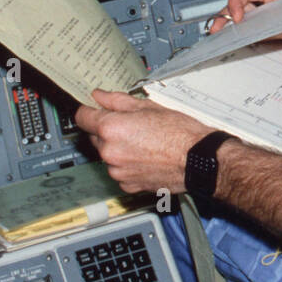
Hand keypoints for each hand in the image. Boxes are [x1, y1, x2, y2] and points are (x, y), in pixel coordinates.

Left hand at [74, 90, 211, 194]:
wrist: (199, 160)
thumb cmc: (181, 133)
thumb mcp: (150, 107)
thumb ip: (118, 101)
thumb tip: (100, 96)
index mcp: (111, 128)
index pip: (82, 117)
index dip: (89, 110)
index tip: (95, 109)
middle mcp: (109, 152)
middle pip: (95, 137)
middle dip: (108, 131)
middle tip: (133, 125)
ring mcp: (117, 171)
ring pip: (108, 156)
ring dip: (119, 149)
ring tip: (145, 143)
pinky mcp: (128, 185)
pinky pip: (120, 172)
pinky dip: (129, 165)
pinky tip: (147, 158)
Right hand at [208, 0, 281, 65]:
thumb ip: (271, 25)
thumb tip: (247, 29)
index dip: (237, 1)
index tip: (237, 17)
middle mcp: (275, 9)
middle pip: (242, 9)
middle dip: (227, 18)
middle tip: (217, 31)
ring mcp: (276, 26)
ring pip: (247, 26)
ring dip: (234, 33)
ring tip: (223, 41)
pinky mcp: (280, 42)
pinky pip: (258, 42)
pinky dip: (247, 46)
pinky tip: (241, 52)